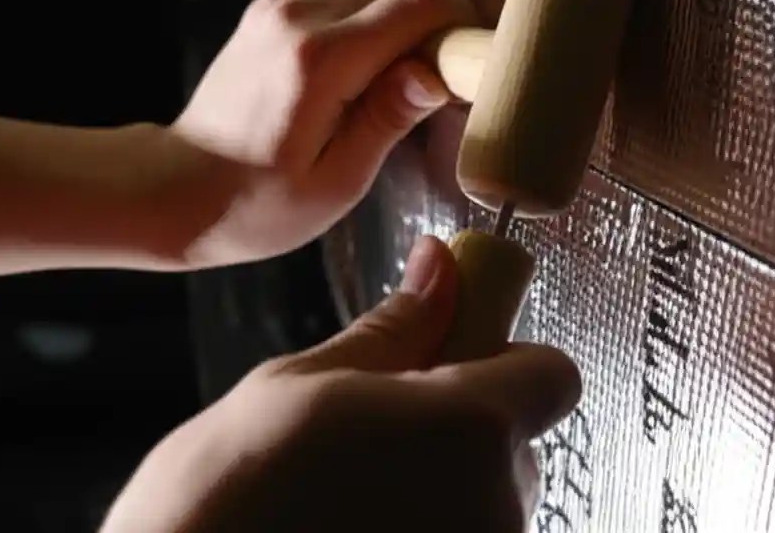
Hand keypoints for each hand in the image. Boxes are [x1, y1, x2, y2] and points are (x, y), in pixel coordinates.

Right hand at [102, 237, 581, 532]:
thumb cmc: (222, 502)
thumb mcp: (297, 388)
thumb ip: (392, 331)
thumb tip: (438, 268)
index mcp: (470, 428)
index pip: (552, 375)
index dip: (509, 357)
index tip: (455, 354)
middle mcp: (498, 507)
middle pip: (518, 444)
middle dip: (464, 429)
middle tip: (376, 431)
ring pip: (488, 504)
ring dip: (440, 488)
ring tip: (348, 494)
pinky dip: (423, 527)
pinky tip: (353, 527)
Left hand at [167, 0, 476, 267]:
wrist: (174, 191)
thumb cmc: (256, 206)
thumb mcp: (337, 182)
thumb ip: (388, 119)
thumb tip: (437, 74)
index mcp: (320, 60)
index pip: (417, 4)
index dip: (461, 23)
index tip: (476, 59)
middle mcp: (296, 16)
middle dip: (441, 8)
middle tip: (455, 60)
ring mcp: (278, 5)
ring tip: (422, 53)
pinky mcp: (270, 9)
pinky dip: (376, 0)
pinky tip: (383, 48)